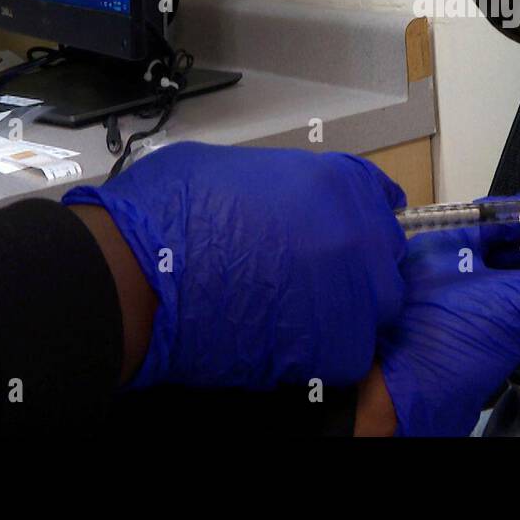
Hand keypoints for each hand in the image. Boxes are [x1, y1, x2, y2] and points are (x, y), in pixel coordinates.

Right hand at [62, 142, 406, 389]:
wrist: (138, 275)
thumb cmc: (168, 215)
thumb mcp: (228, 166)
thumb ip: (276, 180)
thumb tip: (275, 193)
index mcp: (334, 181)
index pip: (378, 196)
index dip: (357, 216)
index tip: (343, 232)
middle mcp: (356, 230)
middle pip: (382, 254)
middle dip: (355, 266)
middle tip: (310, 279)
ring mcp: (353, 289)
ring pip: (376, 306)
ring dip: (346, 311)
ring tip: (297, 316)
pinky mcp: (337, 343)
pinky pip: (351, 352)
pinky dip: (324, 354)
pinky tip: (287, 346)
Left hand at [377, 221, 519, 435]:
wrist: (402, 408)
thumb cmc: (444, 340)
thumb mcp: (515, 304)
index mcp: (446, 238)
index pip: (505, 214)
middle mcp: (447, 264)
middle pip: (511, 249)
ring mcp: (454, 303)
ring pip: (510, 285)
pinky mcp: (464, 338)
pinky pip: (507, 316)